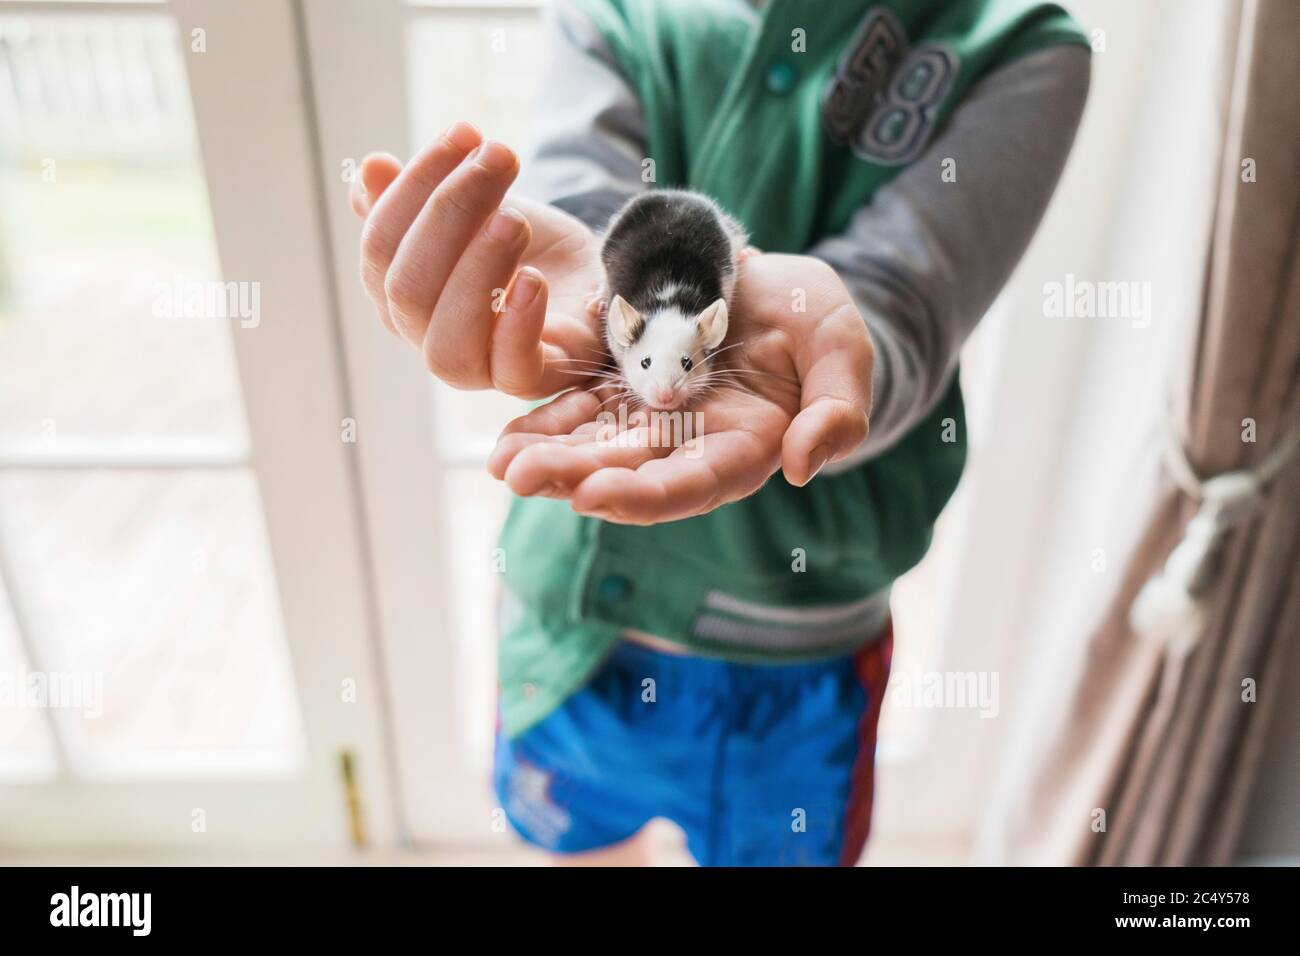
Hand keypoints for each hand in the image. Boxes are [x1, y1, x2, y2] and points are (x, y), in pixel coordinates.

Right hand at [350, 122, 604, 398]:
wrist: (595, 276)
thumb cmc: (525, 245)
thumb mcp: (474, 208)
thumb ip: (418, 197)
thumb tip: (369, 169)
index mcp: (400, 293)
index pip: (380, 247)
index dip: (413, 188)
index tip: (465, 134)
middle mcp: (427, 336)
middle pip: (408, 290)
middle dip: (450, 213)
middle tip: (499, 159)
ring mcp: (479, 367)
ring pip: (448, 344)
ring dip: (477, 272)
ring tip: (514, 221)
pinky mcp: (532, 380)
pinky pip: (511, 373)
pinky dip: (516, 325)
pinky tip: (532, 279)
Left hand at [488, 253, 873, 523]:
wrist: (773, 282)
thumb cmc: (815, 317)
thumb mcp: (841, 348)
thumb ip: (837, 409)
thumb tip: (805, 467)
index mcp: (743, 448)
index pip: (693, 483)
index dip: (645, 493)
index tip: (594, 496)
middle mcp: (689, 446)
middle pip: (628, 473)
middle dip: (574, 478)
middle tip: (521, 478)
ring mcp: (650, 419)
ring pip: (593, 447)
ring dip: (548, 458)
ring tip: (502, 465)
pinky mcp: (620, 388)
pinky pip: (576, 410)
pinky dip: (543, 426)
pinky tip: (504, 441)